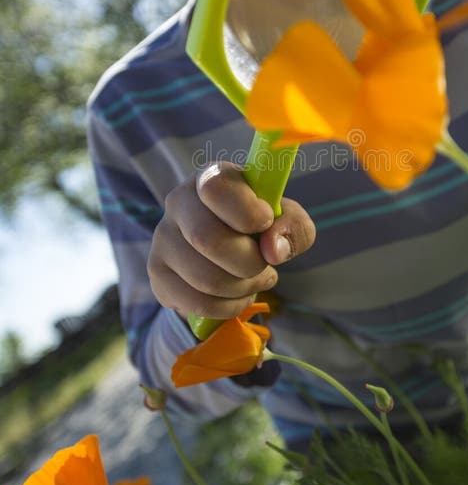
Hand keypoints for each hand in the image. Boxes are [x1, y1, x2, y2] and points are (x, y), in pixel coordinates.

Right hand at [147, 162, 315, 319]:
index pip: (216, 190)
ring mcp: (163, 239)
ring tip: (254, 279)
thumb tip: (274, 249)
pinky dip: (229, 306)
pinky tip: (237, 294)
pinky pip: (198, 303)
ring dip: (243, 287)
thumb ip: (294, 226)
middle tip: (265, 263)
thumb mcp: (286, 220)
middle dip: (249, 261)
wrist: (227, 250)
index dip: (247, 213)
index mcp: (210, 178)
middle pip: (209, 240)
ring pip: (206, 278)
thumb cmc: (258, 226)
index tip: (266, 223)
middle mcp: (178, 203)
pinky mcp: (158, 274)